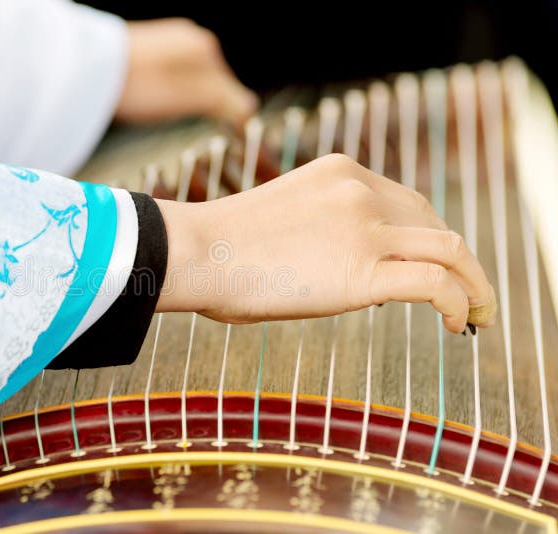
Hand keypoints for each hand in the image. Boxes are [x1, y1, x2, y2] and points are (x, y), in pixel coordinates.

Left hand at [116, 18, 257, 125]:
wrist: (88, 69)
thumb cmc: (141, 83)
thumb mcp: (193, 97)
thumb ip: (225, 101)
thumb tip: (249, 110)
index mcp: (204, 48)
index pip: (230, 86)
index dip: (228, 112)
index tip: (228, 132)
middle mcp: (185, 38)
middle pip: (206, 81)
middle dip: (201, 104)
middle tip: (189, 122)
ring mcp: (161, 42)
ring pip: (183, 79)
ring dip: (179, 99)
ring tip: (163, 111)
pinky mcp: (139, 51)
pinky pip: (162, 76)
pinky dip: (160, 91)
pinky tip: (146, 99)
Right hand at [155, 154, 496, 332]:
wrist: (197, 252)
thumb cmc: (222, 246)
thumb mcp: (284, 216)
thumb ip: (322, 227)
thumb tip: (336, 266)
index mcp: (341, 172)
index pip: (407, 202)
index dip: (427, 236)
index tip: (432, 265)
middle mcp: (362, 189)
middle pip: (436, 223)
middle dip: (458, 260)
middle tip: (465, 292)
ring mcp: (366, 227)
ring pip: (452, 250)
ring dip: (475, 284)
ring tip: (478, 313)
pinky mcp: (365, 269)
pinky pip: (436, 284)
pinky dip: (460, 303)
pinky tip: (458, 324)